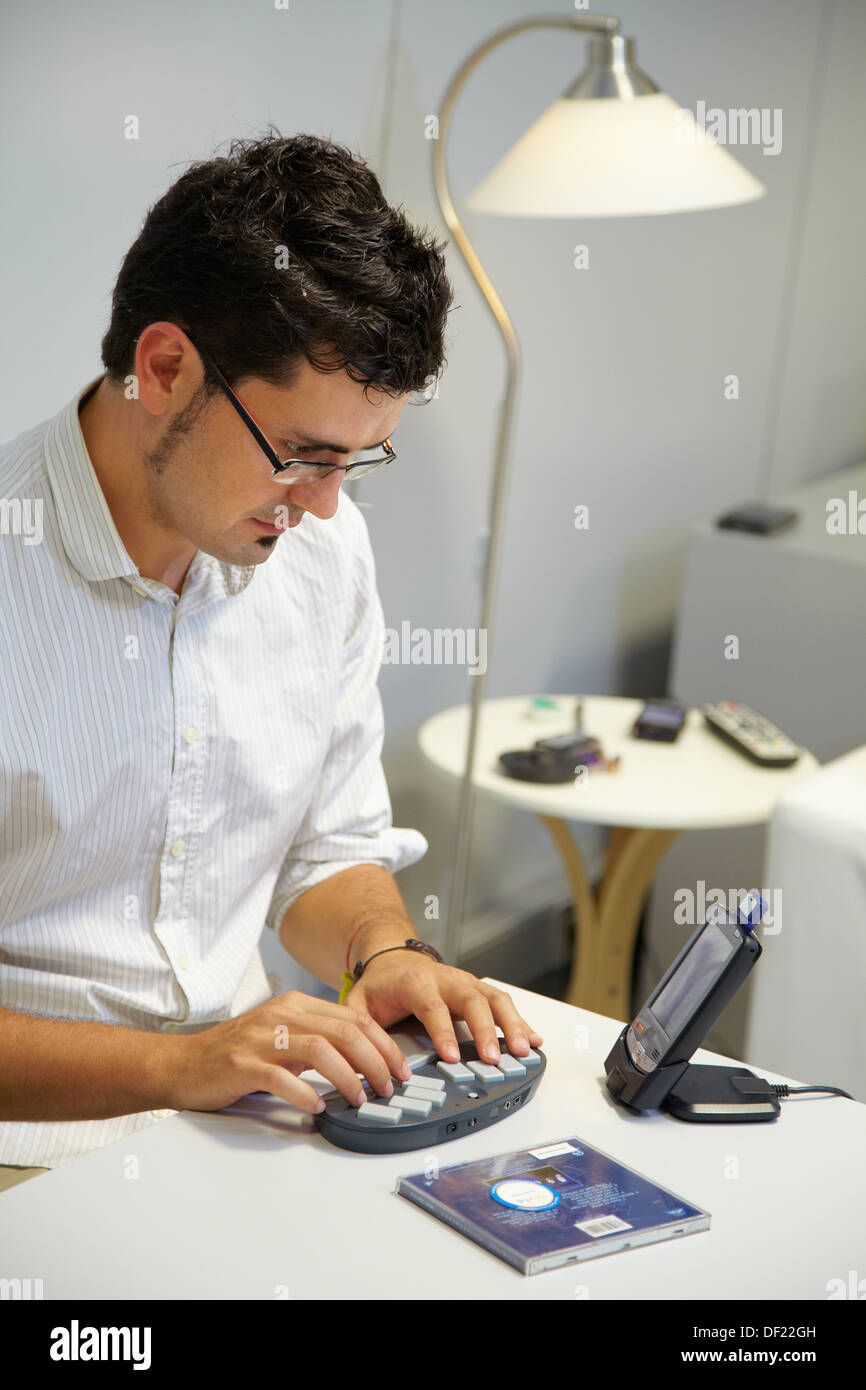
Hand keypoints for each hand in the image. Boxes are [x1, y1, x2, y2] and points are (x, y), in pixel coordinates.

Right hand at [164, 990, 413, 1114]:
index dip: (383, 1043)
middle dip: (375, 1061)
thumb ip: (316, 1039)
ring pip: (320, 1050)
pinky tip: (317, 1107)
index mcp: (294, 1004)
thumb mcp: (281, 1035)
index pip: (353, 1017)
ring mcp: (260, 1038)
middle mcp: (280, 1014)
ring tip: (359, 1099)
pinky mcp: (241, 1064)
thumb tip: (363, 1059)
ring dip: (348, 1077)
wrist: (181, 1063)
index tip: (399, 1068)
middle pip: (344, 1031)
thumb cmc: (235, 1054)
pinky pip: (281, 1077)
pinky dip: (305, 1094)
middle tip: (387, 1087)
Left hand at [344, 950, 543, 1065]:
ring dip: (511, 1024)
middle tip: (492, 1059)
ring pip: (494, 998)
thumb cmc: (381, 983)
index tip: (452, 1057)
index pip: (433, 1007)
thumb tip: (374, 1063)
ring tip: (523, 1050)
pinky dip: (520, 1021)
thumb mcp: (360, 1002)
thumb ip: (364, 1029)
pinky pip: (503, 1002)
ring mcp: (466, 982)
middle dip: (485, 1030)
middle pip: (472, 1000)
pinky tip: (533, 1039)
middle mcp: (446, 978)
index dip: (443, 1032)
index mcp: (416, 982)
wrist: (394, 956)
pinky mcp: (478, 989)